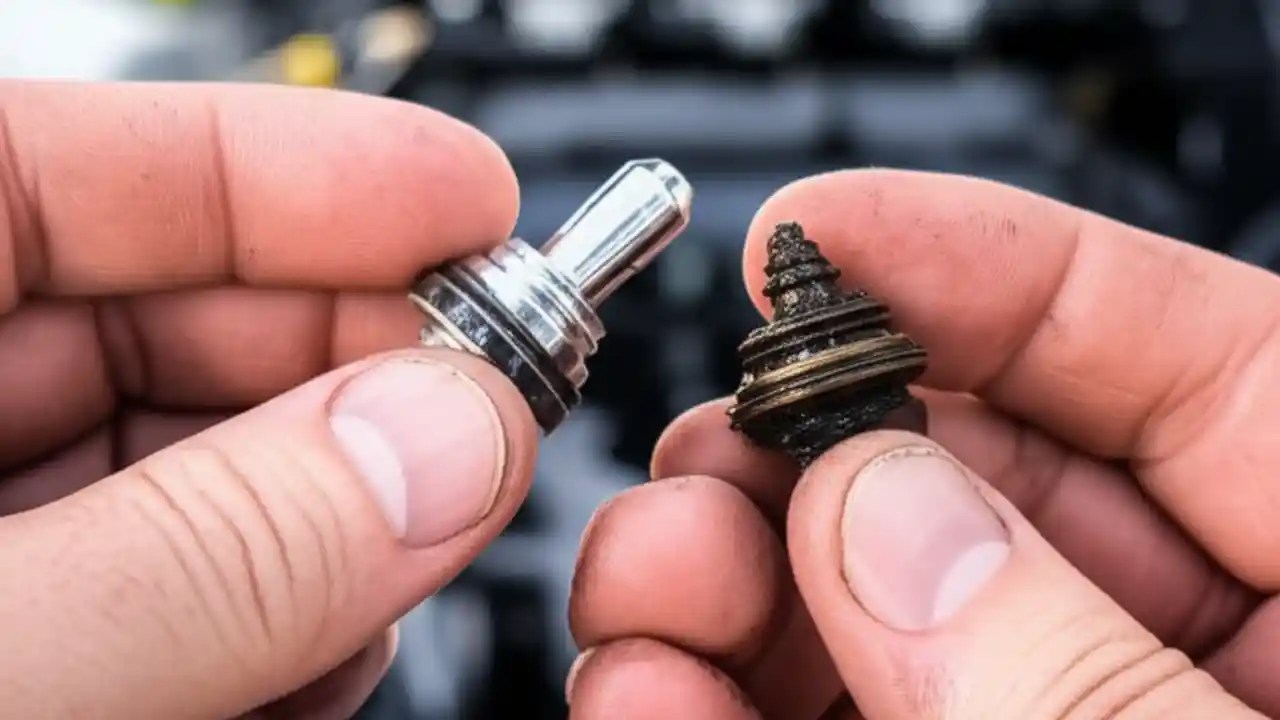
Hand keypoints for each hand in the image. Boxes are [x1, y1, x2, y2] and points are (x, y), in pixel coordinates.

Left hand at [0, 81, 536, 717]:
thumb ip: (216, 547)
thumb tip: (450, 438)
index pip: (75, 164)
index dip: (300, 169)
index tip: (474, 205)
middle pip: (160, 321)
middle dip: (348, 371)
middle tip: (488, 416)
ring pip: (180, 466)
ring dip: (325, 518)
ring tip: (398, 573)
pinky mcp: (8, 637)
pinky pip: (151, 585)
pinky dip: (256, 616)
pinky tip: (302, 663)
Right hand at [566, 170, 1279, 717]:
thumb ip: (1084, 664)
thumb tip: (883, 512)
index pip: (1195, 362)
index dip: (997, 271)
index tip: (829, 232)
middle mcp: (1201, 662)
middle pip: (982, 492)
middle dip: (806, 457)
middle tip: (704, 460)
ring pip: (873, 622)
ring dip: (727, 595)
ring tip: (644, 589)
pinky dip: (723, 714)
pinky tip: (652, 697)